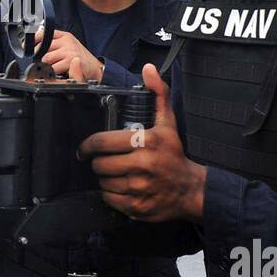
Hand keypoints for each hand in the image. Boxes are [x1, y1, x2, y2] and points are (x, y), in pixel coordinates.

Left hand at [36, 27, 102, 80]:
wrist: (95, 68)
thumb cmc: (80, 58)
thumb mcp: (68, 46)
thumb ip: (55, 45)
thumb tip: (37, 49)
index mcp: (64, 36)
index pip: (44, 34)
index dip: (34, 40)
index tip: (27, 47)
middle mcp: (66, 41)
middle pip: (43, 48)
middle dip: (38, 57)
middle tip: (40, 64)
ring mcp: (69, 50)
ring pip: (47, 58)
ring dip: (45, 66)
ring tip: (50, 69)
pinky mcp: (70, 60)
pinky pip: (54, 67)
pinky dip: (52, 73)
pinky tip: (56, 73)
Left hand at [77, 63, 205, 222]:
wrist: (190, 190)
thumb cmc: (174, 154)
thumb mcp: (167, 123)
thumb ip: (157, 94)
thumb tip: (149, 69)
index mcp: (146, 142)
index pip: (102, 142)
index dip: (88, 145)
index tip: (85, 148)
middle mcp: (142, 165)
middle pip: (99, 164)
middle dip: (98, 162)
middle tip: (103, 160)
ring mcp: (139, 188)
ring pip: (102, 182)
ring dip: (104, 178)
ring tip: (114, 172)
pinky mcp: (136, 207)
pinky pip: (109, 198)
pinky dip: (110, 193)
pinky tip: (120, 186)